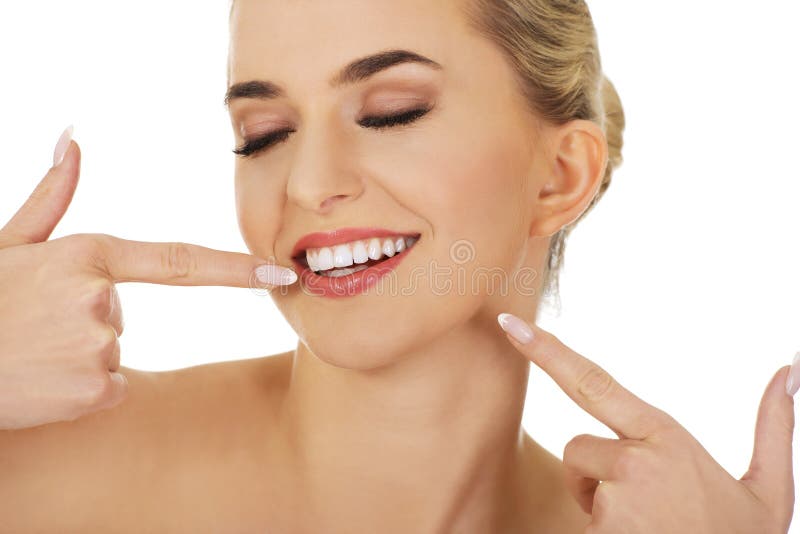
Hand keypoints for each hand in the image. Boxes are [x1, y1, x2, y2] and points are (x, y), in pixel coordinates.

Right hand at [0, 127, 297, 429]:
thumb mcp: (7, 243)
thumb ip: (51, 196)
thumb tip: (73, 137)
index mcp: (87, 256)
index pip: (179, 261)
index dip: (235, 269)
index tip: (279, 273)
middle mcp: (103, 299)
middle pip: (123, 315)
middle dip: (85, 322)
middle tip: (32, 325)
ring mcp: (101, 345)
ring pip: (115, 354)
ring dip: (78, 357)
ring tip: (30, 351)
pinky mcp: (96, 389)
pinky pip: (108, 389)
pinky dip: (79, 391)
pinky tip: (40, 380)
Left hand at [497, 312, 794, 533]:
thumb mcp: (769, 492)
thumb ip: (773, 429)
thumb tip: (788, 369)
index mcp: (666, 438)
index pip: (593, 383)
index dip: (547, 351)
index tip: (508, 325)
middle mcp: (635, 464)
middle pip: (580, 447)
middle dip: (596, 472)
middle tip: (646, 507)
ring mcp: (614, 502)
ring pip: (579, 487)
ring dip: (599, 506)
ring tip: (646, 529)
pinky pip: (579, 523)